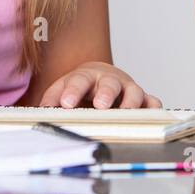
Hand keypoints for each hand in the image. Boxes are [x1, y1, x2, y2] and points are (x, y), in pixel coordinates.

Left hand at [36, 62, 160, 108]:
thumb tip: (41, 110)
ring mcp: (128, 89)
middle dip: (106, 94)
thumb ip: (51, 99)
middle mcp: (110, 80)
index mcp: (87, 77)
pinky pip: (152, 102)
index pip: (79, 82)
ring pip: (134, 92)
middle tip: (100, 105)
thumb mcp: (62, 89)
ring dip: (131, 102)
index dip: (73, 92)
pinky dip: (153, 109)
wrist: (100, 76)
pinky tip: (152, 117)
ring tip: (126, 113)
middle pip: (110, 84)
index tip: (66, 104)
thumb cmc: (81, 87)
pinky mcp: (143, 98)